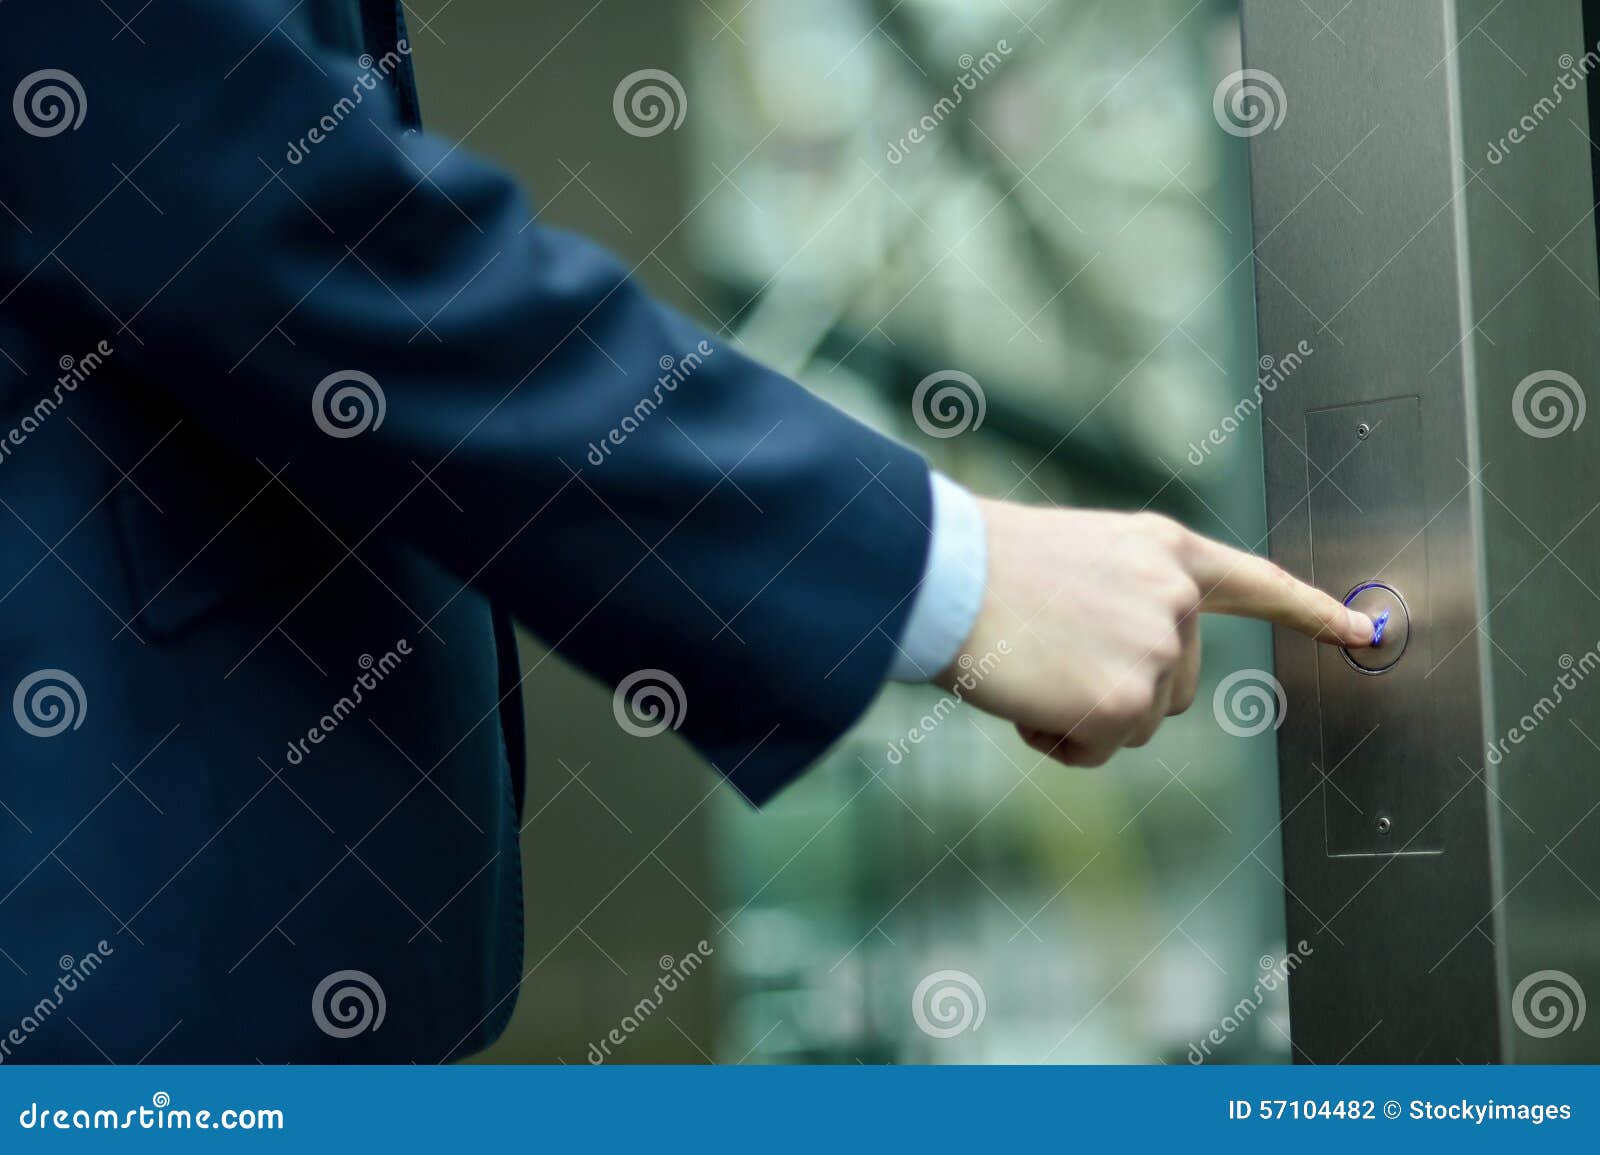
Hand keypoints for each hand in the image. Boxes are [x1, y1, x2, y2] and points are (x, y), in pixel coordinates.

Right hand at [941, 502, 1372, 766]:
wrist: (943, 575)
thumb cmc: (982, 568)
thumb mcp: (1074, 560)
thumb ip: (1124, 600)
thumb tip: (1134, 683)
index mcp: (1163, 549)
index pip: (1255, 583)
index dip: (1310, 611)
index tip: (1364, 630)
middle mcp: (1176, 596)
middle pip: (1176, 685)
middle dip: (1117, 690)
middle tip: (1047, 657)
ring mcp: (1159, 649)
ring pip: (1137, 722)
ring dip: (1084, 714)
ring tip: (1030, 669)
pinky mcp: (1128, 701)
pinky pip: (1099, 751)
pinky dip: (1058, 740)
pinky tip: (1026, 698)